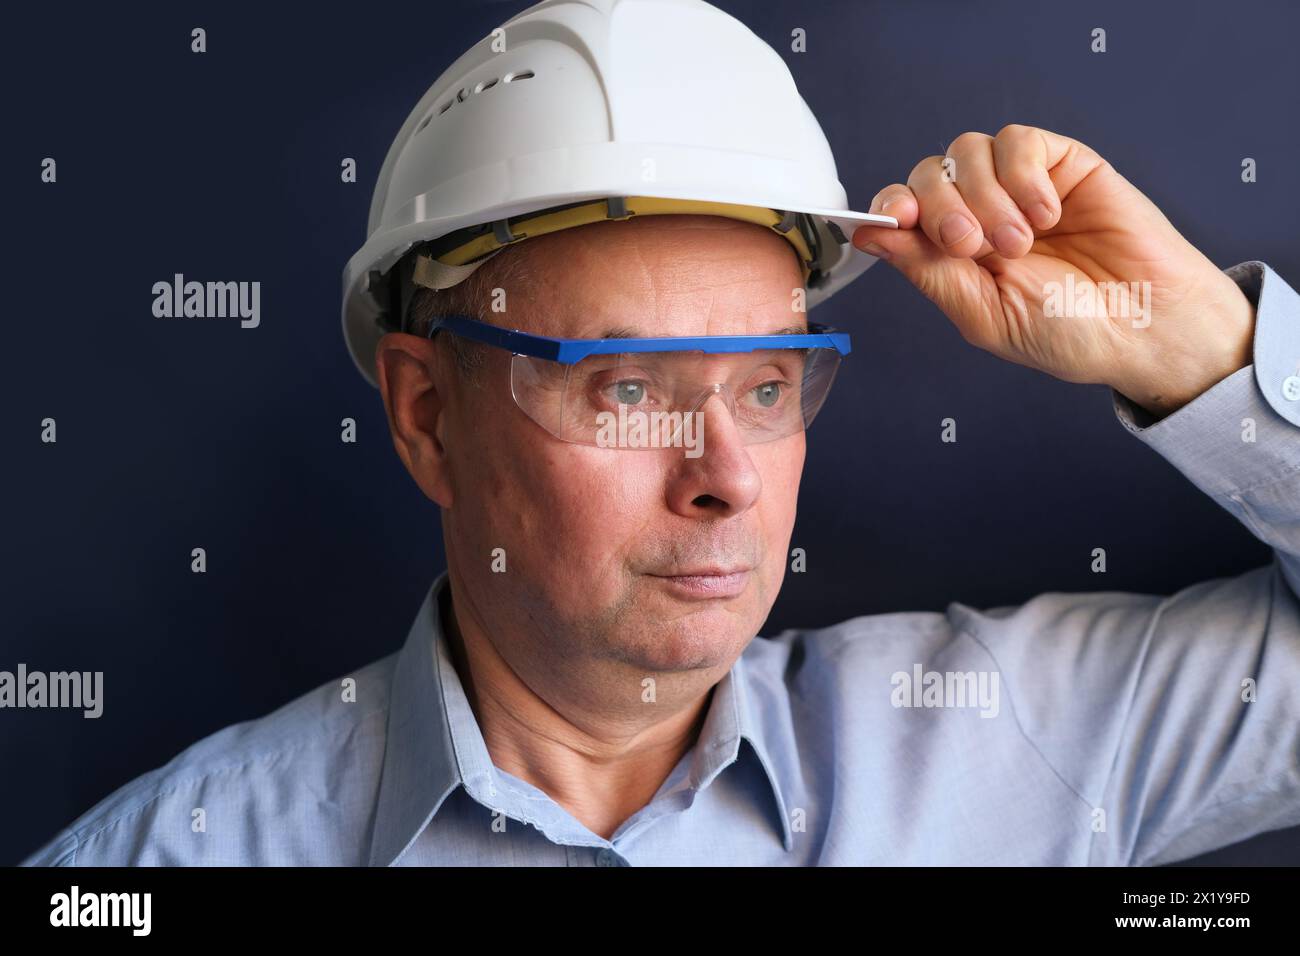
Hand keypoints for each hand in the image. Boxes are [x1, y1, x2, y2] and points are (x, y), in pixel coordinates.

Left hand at [852, 125, 1255, 417]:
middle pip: (928, 174)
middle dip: (940, 208)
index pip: (902, 209)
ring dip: (985, 196)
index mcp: (954, 254)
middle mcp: (981, 213)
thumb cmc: (1070, 332)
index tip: (898, 218)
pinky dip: (1024, 176)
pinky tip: (1047, 214)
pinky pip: (1018, 141)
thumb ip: (927, 271)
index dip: (891, 205)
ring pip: (967, 150)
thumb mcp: (983, 313)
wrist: (1145, 326)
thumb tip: (870, 236)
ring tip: (1021, 242)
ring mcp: (1019, 186)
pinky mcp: (1061, 163)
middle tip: (973, 246)